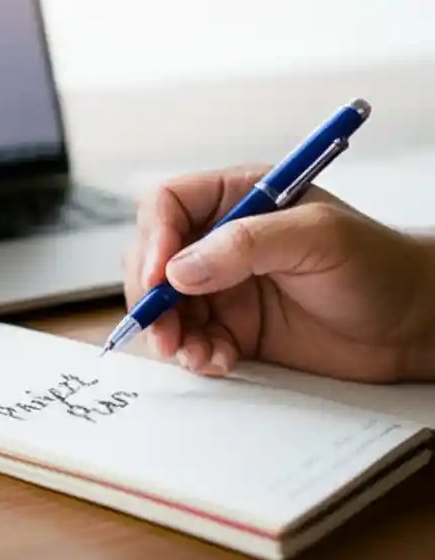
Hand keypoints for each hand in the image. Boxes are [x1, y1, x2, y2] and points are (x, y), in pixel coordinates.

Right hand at [123, 165, 434, 382]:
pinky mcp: (233, 329)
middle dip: (150, 294)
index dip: (153, 238)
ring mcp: (224, 286)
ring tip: (191, 352)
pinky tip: (218, 361)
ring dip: (169, 331)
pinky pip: (192, 340)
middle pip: (153, 257)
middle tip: (161, 325)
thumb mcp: (318, 238)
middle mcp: (222, 240)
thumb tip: (180, 268)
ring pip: (166, 305)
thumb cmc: (380, 266)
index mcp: (238, 198)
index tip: (158, 275)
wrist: (415, 328)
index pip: (168, 205)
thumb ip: (246, 245)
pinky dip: (195, 354)